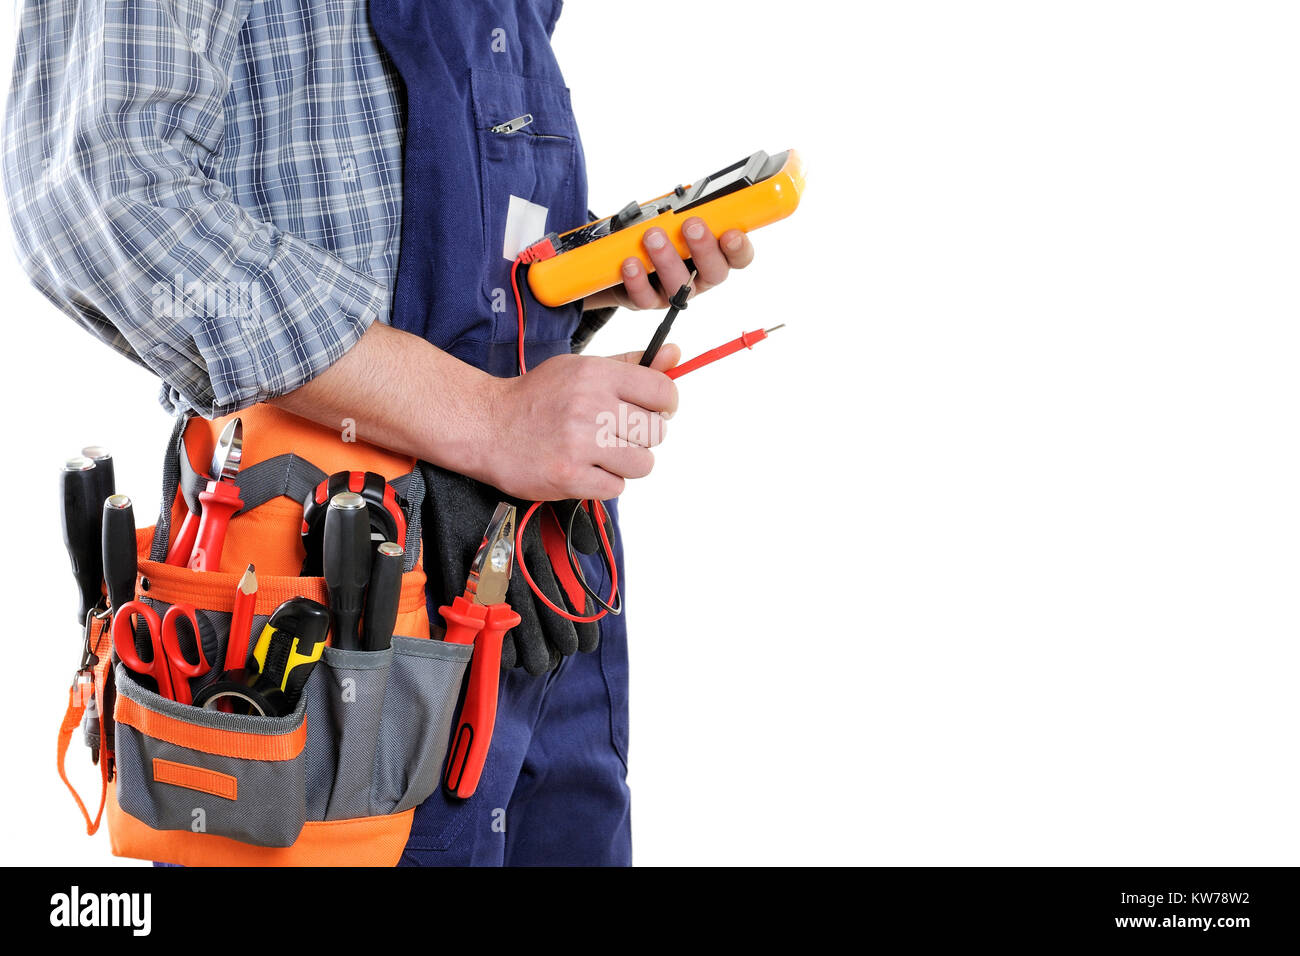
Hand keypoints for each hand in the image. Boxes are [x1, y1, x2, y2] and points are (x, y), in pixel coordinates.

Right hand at [479, 344, 681, 500]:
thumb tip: (676, 355)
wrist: (486, 426)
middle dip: (642, 437)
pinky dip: (604, 483)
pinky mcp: (570, 477)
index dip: (665, 406)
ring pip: (643, 463)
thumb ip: (631, 364)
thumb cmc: (538, 398)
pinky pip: (617, 488)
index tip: (652, 412)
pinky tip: (583, 468)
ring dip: (625, 463)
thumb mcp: (582, 369)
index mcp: (596, 375)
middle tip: (615, 434)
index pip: (663, 392)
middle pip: (657, 432)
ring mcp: (580, 444)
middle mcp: (590, 406)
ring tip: (599, 454)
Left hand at [584, 217, 754, 310]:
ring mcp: (675, 292)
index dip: (740, 247)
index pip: (739, 256)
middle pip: (714, 272)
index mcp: (715, 255)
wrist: (620, 259)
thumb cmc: (658, 232)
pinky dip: (637, 280)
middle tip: (692, 225)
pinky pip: (645, 297)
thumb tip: (694, 190)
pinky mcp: (648, 301)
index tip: (732, 233)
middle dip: (704, 248)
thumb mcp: (675, 214)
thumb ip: (689, 206)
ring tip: (652, 236)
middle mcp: (700, 277)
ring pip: (678, 284)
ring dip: (666, 258)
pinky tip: (630, 263)